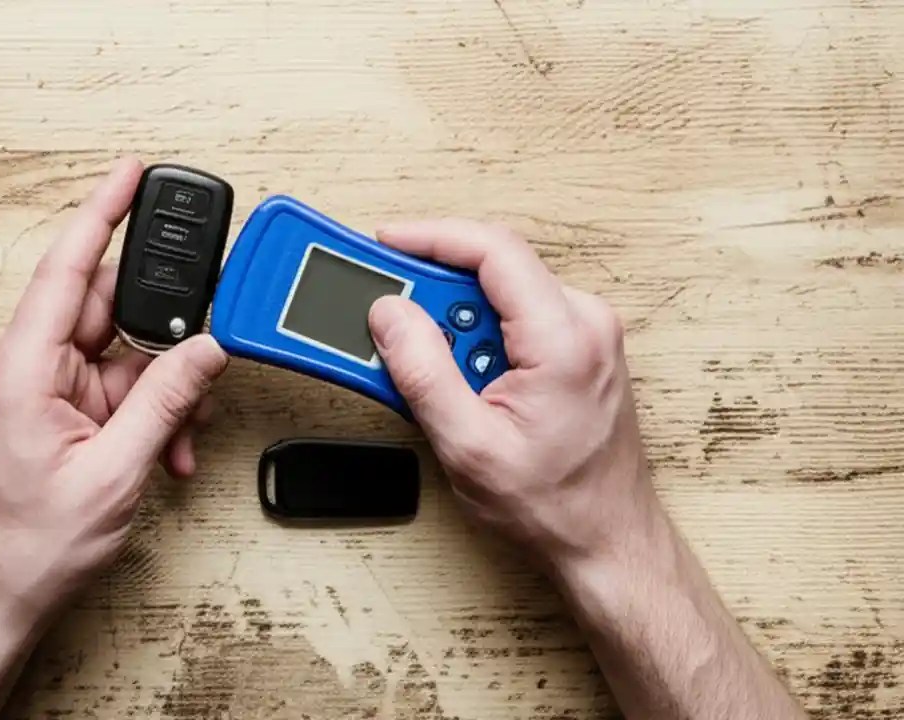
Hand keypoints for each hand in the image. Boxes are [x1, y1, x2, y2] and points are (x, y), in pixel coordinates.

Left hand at [0, 158, 228, 625]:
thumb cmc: (29, 548)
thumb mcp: (115, 473)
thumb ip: (166, 401)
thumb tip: (206, 349)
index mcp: (19, 371)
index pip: (67, 270)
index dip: (101, 213)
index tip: (130, 173)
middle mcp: (20, 371)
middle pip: (105, 315)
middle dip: (164, 341)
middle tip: (203, 362)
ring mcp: (31, 393)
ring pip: (114, 357)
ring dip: (157, 392)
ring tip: (177, 439)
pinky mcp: (45, 414)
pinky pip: (105, 390)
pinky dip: (140, 413)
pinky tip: (161, 450)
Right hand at [368, 220, 651, 564]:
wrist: (607, 540)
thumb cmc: (554, 504)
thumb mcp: (468, 445)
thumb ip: (423, 372)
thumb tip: (389, 313)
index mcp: (565, 338)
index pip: (493, 250)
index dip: (431, 237)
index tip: (385, 243)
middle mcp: (584, 323)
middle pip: (493, 271)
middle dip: (432, 290)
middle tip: (387, 319)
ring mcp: (586, 334)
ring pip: (500, 295)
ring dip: (452, 321)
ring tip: (428, 370)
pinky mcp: (576, 349)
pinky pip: (514, 318)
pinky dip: (475, 337)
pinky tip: (458, 379)